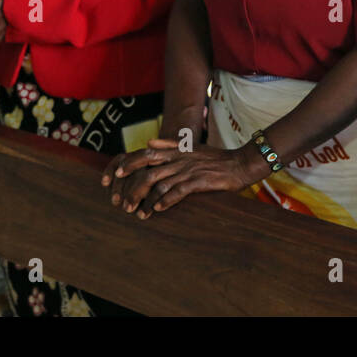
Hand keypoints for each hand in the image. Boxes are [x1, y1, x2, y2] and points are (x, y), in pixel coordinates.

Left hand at [102, 139, 263, 218]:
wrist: (241, 164)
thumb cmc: (216, 158)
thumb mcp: (192, 147)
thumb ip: (170, 145)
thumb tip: (149, 142)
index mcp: (176, 150)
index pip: (145, 153)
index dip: (128, 164)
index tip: (115, 176)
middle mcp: (179, 159)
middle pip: (147, 171)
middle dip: (132, 189)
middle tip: (124, 205)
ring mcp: (189, 170)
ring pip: (159, 184)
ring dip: (146, 201)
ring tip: (139, 214)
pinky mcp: (199, 181)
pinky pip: (177, 191)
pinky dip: (165, 201)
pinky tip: (157, 210)